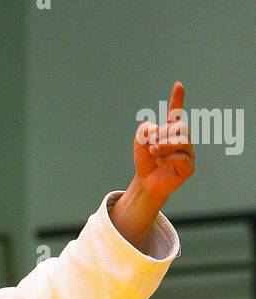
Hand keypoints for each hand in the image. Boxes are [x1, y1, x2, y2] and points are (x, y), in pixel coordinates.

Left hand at [133, 81, 194, 206]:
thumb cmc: (146, 160)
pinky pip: (182, 158)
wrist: (145, 182)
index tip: (178, 85)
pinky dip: (169, 157)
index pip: (176, 112)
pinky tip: (160, 161)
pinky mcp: (188, 168)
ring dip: (165, 144)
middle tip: (152, 144)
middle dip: (163, 133)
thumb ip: (146, 128)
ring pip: (182, 141)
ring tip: (153, 151)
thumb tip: (158, 130)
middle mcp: (182, 139)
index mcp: (171, 130)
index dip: (177, 98)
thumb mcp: (140, 140)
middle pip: (180, 127)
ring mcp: (188, 153)